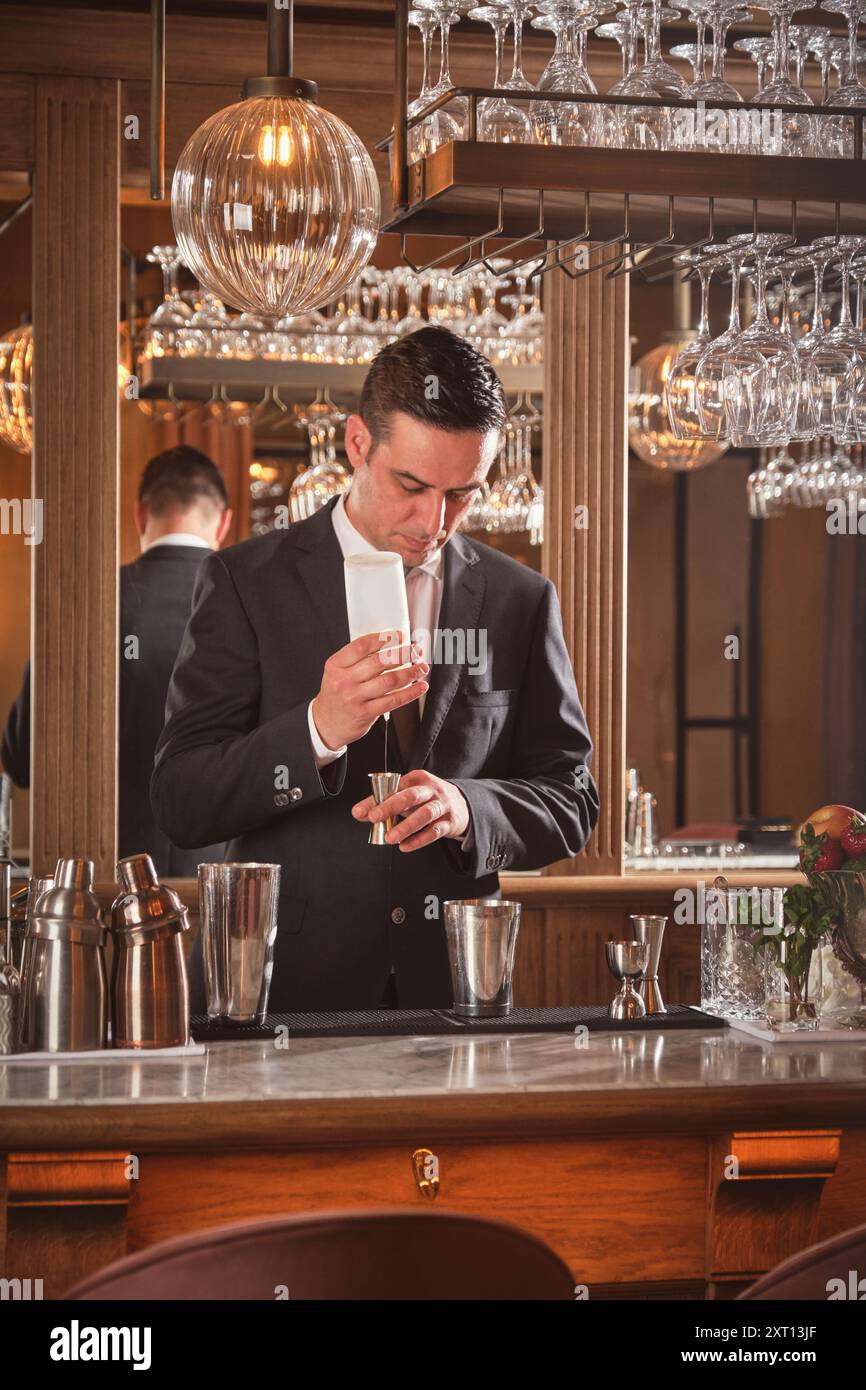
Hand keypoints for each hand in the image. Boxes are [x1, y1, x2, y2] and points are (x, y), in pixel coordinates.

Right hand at [312, 632, 428, 749]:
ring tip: (421, 667)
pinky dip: (410, 692)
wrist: (326, 723)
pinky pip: (393, 700)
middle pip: (379, 662)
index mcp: (336, 665)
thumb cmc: (337, 694)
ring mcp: (354, 698)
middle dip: (403, 654)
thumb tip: (391, 646)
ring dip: (410, 672)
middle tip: (416, 650)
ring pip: (389, 680)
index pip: (362, 646)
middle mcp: (344, 680)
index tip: (400, 636)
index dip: (384, 639)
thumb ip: (358, 659)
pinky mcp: (365, 713)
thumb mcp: (338, 672)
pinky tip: (420, 686)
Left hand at [351, 770, 470, 851]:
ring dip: (406, 826)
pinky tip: (405, 846)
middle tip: (374, 817)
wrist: (462, 805)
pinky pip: (434, 831)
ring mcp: (442, 805)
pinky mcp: (450, 822)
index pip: (394, 787)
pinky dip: (419, 840)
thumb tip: (358, 813)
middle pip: (411, 796)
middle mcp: (431, 790)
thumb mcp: (408, 795)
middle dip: (391, 806)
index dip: (377, 799)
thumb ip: (383, 803)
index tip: (360, 812)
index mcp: (417, 779)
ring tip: (390, 838)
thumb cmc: (427, 799)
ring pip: (425, 814)